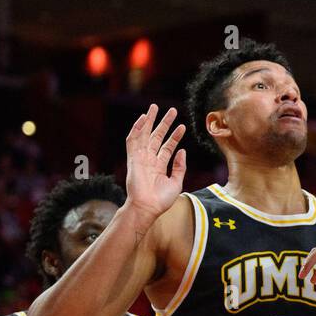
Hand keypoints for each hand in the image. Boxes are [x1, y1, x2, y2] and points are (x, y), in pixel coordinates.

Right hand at [125, 104, 186, 223]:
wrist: (148, 208)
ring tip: (155, 107)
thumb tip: (182, 150)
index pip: (167, 147)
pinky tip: (143, 118)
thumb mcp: (176, 182)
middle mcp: (149, 160)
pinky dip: (137, 129)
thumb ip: (180, 166)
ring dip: (150, 121)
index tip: (182, 126)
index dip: (175, 136)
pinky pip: (133, 141)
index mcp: (159, 166)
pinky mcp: (133, 159)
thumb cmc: (161, 200)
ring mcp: (140, 158)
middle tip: (170, 110)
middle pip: (156, 137)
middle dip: (163, 123)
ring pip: (144, 135)